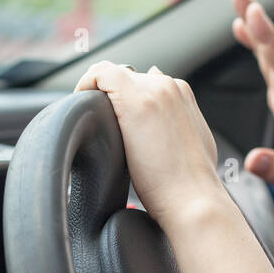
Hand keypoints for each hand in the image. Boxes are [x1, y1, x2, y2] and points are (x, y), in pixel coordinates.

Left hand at [73, 61, 224, 226]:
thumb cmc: (191, 184)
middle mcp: (168, 86)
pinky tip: (81, 105)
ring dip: (97, 93)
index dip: (122, 98)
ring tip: (89, 121)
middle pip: (126, 79)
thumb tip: (164, 122)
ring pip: (113, 75)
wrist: (192, 198)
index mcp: (181, 95)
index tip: (112, 119)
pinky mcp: (136, 101)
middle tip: (98, 126)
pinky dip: (86, 84)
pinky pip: (101, 74)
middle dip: (109, 98)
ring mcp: (153, 90)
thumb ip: (179, 127)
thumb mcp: (192, 146)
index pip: (143, 81)